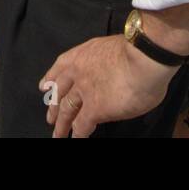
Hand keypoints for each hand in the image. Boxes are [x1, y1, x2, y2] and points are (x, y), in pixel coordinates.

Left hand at [41, 34, 178, 137]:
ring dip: (61, 124)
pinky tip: (77, 139)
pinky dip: (79, 134)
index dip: (51, 77)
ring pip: (67, 109)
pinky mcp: (94, 109)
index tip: (44, 86)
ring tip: (58, 134)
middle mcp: (79, 71)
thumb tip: (112, 73)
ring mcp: (84, 91)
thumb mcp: (113, 50)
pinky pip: (82, 125)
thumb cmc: (139, 50)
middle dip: (54, 106)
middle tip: (50, 118)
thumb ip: (105, 63)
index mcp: (84, 54)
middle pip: (61, 91)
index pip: (61, 65)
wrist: (144, 58)